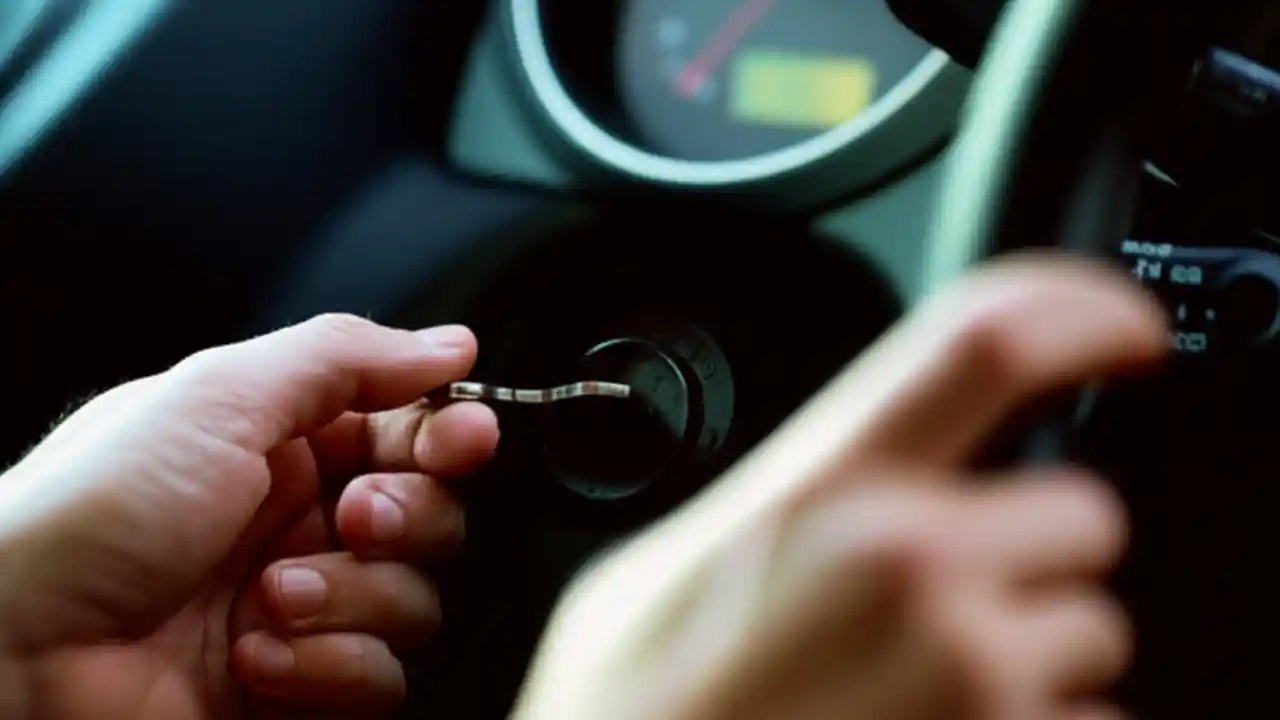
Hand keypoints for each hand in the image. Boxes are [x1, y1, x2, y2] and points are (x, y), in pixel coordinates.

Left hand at [0, 316, 499, 718]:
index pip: (403, 431)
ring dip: (353, 599)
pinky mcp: (295, 689)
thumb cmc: (90, 515)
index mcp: (276, 443)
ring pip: (412, 602)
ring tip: (269, 598)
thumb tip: (449, 344)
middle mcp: (294, 524)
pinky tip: (256, 658)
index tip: (465, 436)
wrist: (13, 655)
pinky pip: (378, 679)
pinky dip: (327, 669)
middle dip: (407, 518)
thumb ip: (345, 357)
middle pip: (428, 516)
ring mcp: (297, 610)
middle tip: (359, 519)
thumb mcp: (217, 396)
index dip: (446, 433)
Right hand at [514, 256, 1167, 719]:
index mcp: (821, 493)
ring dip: (1033, 654)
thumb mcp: (656, 571)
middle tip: (940, 601)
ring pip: (1092, 630)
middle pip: (1080, 511)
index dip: (1081, 312)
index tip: (1122, 330)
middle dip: (1031, 552)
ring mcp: (970, 675)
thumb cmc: (628, 716)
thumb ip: (772, 508)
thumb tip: (848, 479)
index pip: (986, 343)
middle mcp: (912, 567)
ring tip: (920, 688)